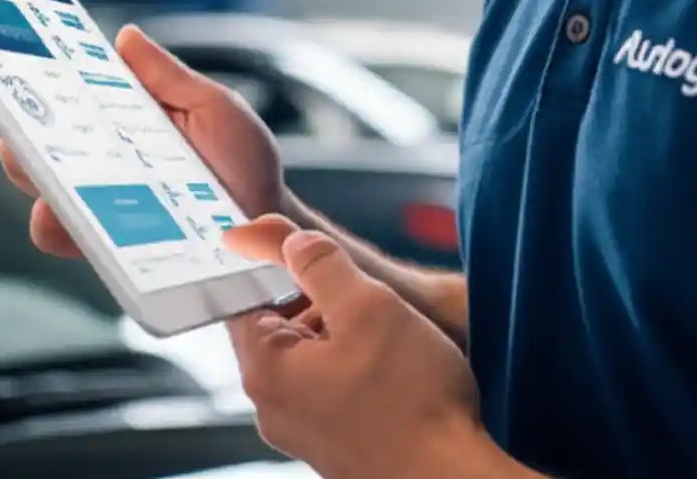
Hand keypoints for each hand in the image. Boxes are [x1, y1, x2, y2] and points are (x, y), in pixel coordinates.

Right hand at [0, 25, 285, 257]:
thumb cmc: (247, 166)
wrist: (271, 230)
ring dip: (39, 187)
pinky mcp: (119, 252)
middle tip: (17, 134)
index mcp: (122, 126)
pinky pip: (81, 245)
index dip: (34, 88)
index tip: (13, 71)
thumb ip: (170, 78)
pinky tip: (76, 220)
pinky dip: (70, 232)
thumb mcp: (215, 108)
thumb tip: (125, 38)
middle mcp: (105, 170)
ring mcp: (109, 213)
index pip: (66, 106)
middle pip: (41, 156)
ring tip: (43, 174)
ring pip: (50, 203)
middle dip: (20, 143)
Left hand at [224, 216, 492, 478]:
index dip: (277, 267)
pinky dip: (357, 370)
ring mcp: (304, 432)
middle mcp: (273, 408)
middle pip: (279, 329)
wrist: (451, 476)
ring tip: (389, 336)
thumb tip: (289, 241)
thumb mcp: (367, 306)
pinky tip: (396, 369)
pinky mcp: (335, 446)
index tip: (312, 253)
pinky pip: (333, 391)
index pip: (245, 298)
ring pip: (310, 360)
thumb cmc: (412, 400)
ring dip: (343, 337)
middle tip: (364, 295)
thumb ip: (322, 265)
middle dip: (318, 302)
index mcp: (265, 371)